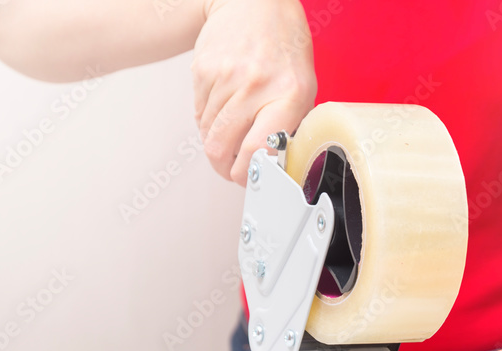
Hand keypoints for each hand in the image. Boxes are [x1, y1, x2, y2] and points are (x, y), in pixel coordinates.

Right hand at [192, 0, 315, 184]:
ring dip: (215, 143)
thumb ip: (289, 127)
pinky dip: (207, 120)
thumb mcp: (303, 88)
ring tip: (229, 137)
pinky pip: (198, 112)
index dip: (248, 174)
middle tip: (231, 171)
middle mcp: (256, 85)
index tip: (247, 180)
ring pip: (208, 132)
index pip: (260, 149)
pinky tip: (222, 109)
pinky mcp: (203, 70)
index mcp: (288, 95)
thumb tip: (272, 166)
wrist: (254, 3)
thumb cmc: (283, 47)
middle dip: (224, 168)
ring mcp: (226, 77)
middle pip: (224, 146)